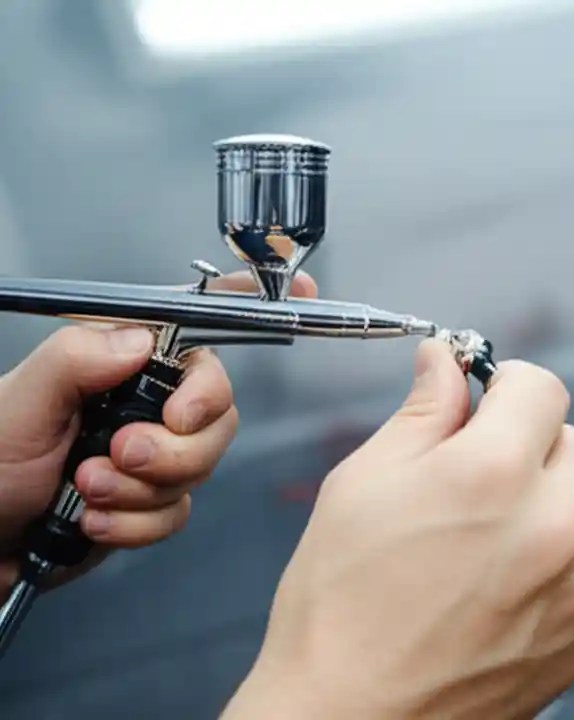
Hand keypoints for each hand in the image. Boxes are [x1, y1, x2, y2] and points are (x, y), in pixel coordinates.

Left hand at [0, 271, 317, 587]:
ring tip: (88, 491)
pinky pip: (177, 513)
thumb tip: (141, 339)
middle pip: (216, 411)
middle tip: (123, 453)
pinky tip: (91, 523)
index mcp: (114, 363)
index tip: (299, 292)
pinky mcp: (148, 504)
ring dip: (145, 489)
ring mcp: (150, 455)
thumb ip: (76, 361)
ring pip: (202, 467)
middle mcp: (140, 403)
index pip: (191, 326)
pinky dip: (135, 525)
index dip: (250, 303)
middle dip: (177, 444)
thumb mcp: (19, 406)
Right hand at [223, 341, 573, 719]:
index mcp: (495, 471)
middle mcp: (552, 523)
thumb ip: (421, 412)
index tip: (483, 403)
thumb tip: (445, 363)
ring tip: (474, 545)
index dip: (505, 386)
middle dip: (529, 446)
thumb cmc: (339, 612)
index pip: (542, 385)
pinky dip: (551, 566)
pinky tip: (492, 590)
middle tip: (472, 478)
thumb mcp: (361, 484)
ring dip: (543, 505)